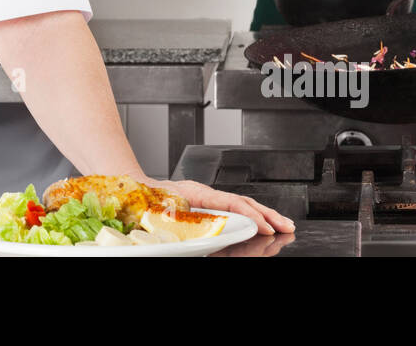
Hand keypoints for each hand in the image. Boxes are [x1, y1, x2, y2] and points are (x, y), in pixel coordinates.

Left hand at [141, 176, 294, 234]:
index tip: (265, 227)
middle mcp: (204, 194)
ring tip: (281, 225)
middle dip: (267, 214)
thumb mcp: (160, 209)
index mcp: (195, 192)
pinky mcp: (205, 205)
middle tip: (286, 226)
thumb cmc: (142, 198)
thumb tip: (201, 228)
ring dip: (262, 215)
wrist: (129, 188)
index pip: (231, 202)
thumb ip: (180, 220)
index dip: (251, 215)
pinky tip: (259, 224)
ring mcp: (206, 198)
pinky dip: (249, 216)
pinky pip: (232, 209)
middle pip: (242, 201)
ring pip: (240, 205)